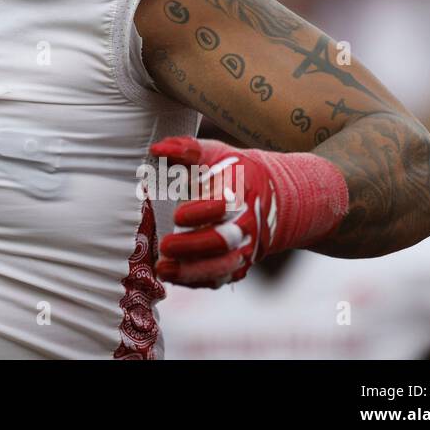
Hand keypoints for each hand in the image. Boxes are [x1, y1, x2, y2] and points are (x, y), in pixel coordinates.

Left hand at [150, 135, 348, 288]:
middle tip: (165, 246)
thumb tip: (157, 148)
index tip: (178, 215)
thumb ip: (187, 149)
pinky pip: (220, 278)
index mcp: (241, 192)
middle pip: (223, 241)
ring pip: (222, 266)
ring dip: (192, 271)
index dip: (202, 212)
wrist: (272, 198)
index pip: (224, 206)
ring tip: (163, 269)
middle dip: (193, 246)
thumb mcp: (215, 154)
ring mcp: (244, 247)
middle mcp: (246, 224)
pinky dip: (197, 281)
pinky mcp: (239, 264)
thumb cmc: (233, 172)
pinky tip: (173, 277)